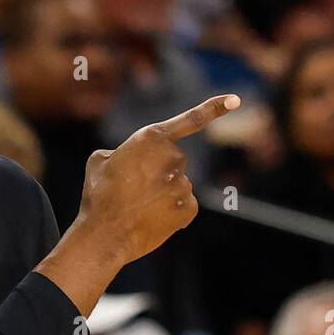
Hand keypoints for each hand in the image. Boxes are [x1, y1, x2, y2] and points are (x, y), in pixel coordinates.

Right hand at [37, 95, 239, 314]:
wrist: (105, 234)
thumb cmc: (98, 197)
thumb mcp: (98, 161)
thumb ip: (121, 151)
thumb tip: (127, 159)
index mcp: (152, 138)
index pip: (191, 120)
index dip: (215, 108)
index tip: (235, 100)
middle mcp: (174, 156)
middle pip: (172, 163)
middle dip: (156, 175)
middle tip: (131, 191)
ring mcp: (184, 183)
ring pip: (177, 186)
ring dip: (161, 196)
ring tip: (136, 209)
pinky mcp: (190, 207)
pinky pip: (183, 206)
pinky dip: (171, 213)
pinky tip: (151, 219)